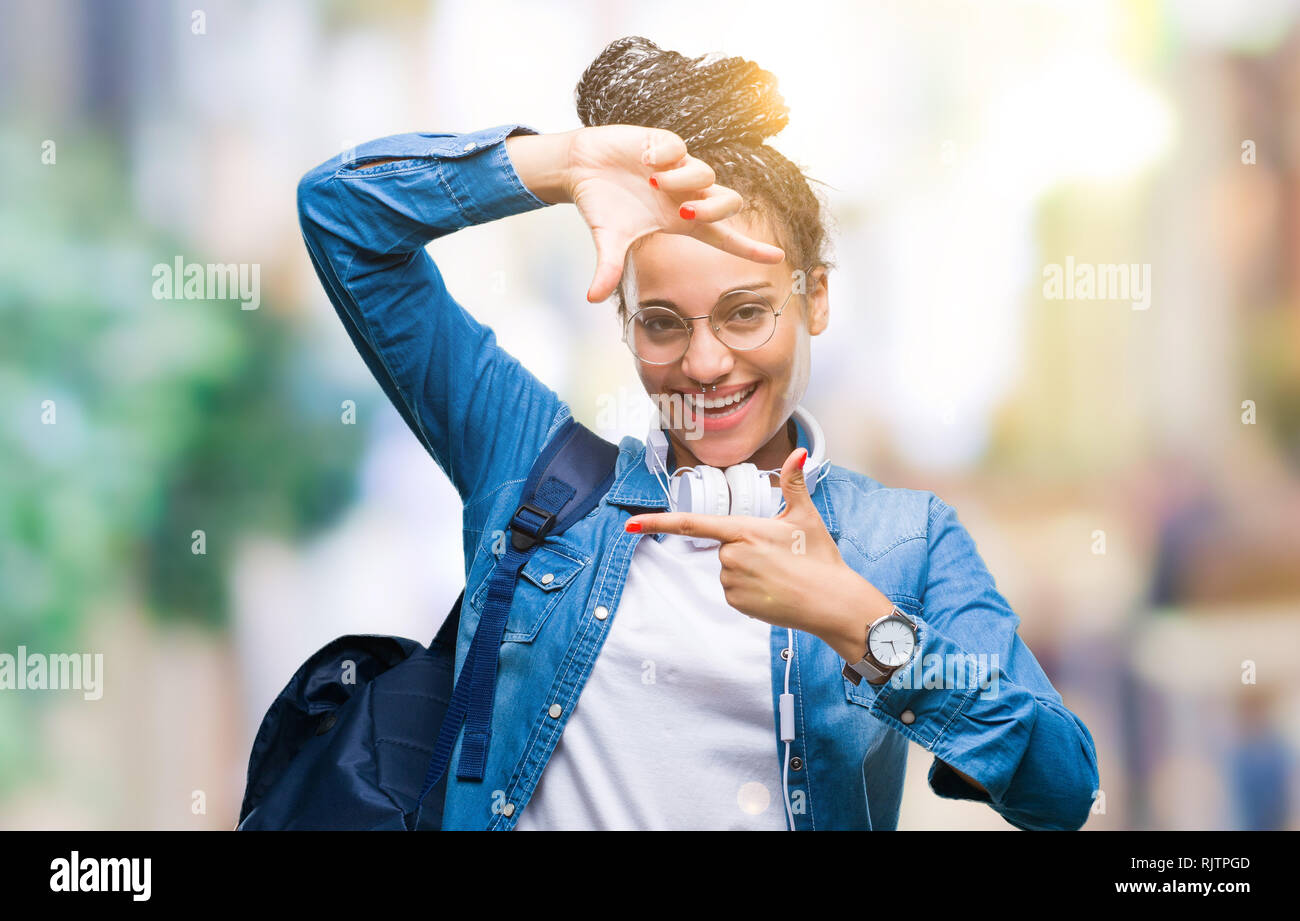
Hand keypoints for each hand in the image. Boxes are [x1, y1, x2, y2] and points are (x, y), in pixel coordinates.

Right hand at [563, 125, 784, 302]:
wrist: (582, 167)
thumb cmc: (602, 205)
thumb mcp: (609, 239)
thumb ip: (608, 268)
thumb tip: (591, 299)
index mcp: (682, 221)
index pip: (725, 238)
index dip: (751, 248)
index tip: (778, 258)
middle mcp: (687, 194)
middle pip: (728, 202)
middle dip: (715, 209)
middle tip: (684, 212)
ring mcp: (679, 167)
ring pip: (706, 173)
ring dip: (683, 180)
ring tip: (652, 181)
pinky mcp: (665, 143)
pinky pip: (679, 147)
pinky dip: (666, 155)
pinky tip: (644, 160)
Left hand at [624, 447, 894, 658]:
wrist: (832, 603)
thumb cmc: (820, 558)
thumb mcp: (806, 517)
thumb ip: (795, 483)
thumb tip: (799, 451)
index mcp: (744, 530)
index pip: (692, 524)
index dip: (657, 522)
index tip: (630, 524)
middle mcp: (732, 556)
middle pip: (723, 545)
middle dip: (744, 547)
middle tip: (778, 556)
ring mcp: (732, 582)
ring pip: (728, 568)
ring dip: (748, 569)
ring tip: (780, 573)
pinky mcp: (736, 603)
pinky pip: (733, 589)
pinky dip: (749, 588)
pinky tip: (773, 590)